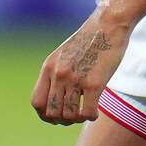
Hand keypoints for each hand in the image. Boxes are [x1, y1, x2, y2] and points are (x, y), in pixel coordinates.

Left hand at [30, 6, 129, 124]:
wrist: (108, 24)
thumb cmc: (90, 40)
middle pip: (51, 112)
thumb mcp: (64, 55)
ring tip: (86, 112)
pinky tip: (96, 111)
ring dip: (77, 119)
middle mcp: (58, 74)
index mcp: (49, 67)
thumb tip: (57, 97)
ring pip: (69, 116)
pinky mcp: (94, 83)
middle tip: (74, 116)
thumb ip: (57, 73)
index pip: (37, 102)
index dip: (45, 115)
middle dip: (62, 120)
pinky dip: (91, 117)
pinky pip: (86, 113)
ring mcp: (75, 79)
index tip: (56, 116)